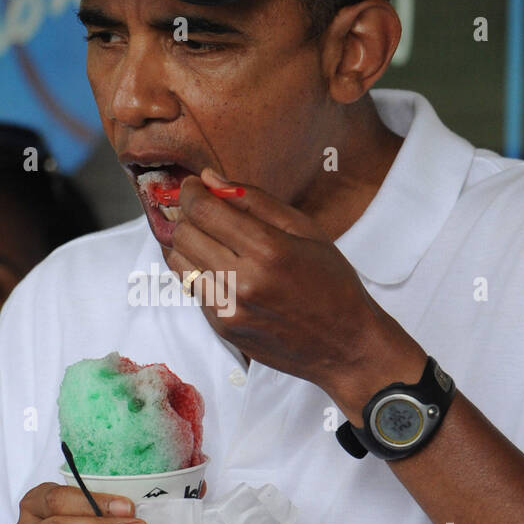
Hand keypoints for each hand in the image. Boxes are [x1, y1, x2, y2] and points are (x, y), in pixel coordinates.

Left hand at [165, 167, 425, 418]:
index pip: (204, 211)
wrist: (345, 344)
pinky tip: (219, 264)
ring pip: (178, 261)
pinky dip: (197, 268)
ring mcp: (228, 308)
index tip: (195, 186)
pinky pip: (191, 287)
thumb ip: (254, 200)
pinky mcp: (222, 327)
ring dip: (187, 242)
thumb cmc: (331, 282)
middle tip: (203, 209)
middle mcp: (242, 281)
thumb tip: (211, 179)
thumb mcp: (305, 229)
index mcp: (268, 250)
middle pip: (184, 234)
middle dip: (188, 214)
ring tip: (209, 237)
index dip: (191, 192)